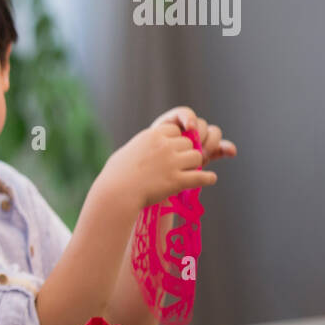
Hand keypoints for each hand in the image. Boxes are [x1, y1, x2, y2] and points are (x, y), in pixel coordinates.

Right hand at [100, 121, 217, 209]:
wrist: (116, 194)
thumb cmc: (115, 175)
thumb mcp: (127, 152)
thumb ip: (141, 146)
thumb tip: (145, 148)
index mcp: (152, 135)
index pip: (175, 130)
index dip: (174, 140)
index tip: (169, 150)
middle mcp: (164, 146)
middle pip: (188, 143)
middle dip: (184, 153)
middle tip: (178, 165)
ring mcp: (172, 163)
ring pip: (196, 157)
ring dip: (193, 165)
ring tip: (187, 173)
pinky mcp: (177, 180)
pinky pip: (201, 176)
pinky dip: (207, 178)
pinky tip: (209, 179)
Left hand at [148, 105, 236, 163]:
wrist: (152, 179)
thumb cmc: (147, 165)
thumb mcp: (151, 153)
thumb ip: (159, 146)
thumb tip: (159, 140)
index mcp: (171, 125)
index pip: (185, 114)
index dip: (190, 118)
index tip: (190, 128)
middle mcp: (187, 130)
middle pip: (201, 124)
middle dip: (201, 135)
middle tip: (196, 148)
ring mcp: (200, 141)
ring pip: (212, 134)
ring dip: (211, 143)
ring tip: (203, 156)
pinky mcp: (209, 152)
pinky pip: (221, 147)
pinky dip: (226, 149)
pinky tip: (230, 152)